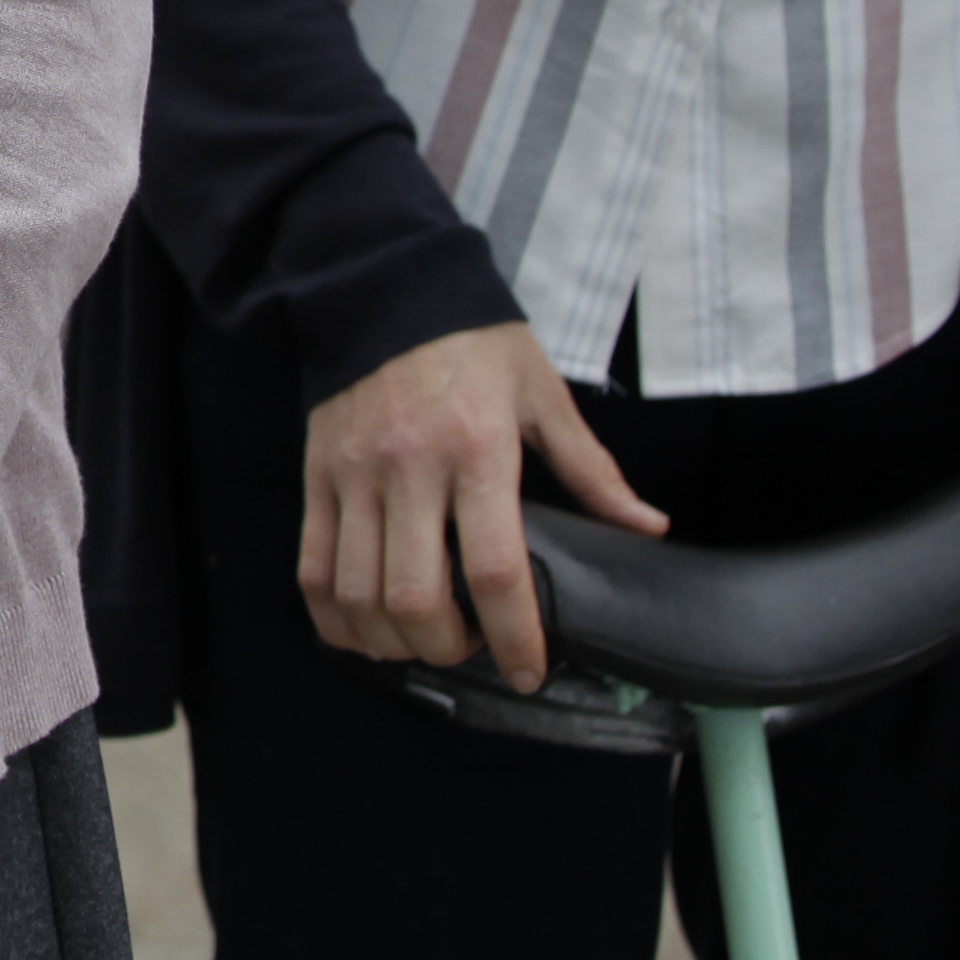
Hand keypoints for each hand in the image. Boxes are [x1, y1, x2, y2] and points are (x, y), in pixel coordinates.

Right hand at [301, 320, 666, 689]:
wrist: (382, 288)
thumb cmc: (472, 342)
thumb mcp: (542, 394)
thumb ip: (591, 470)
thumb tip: (647, 527)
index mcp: (477, 451)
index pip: (494, 570)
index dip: (516, 637)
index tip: (530, 671)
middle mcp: (408, 469)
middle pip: (415, 598)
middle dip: (446, 648)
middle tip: (472, 648)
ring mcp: (353, 476)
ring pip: (358, 594)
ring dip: (392, 641)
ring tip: (422, 641)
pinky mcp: (316, 477)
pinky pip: (312, 569)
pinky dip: (335, 618)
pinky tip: (364, 630)